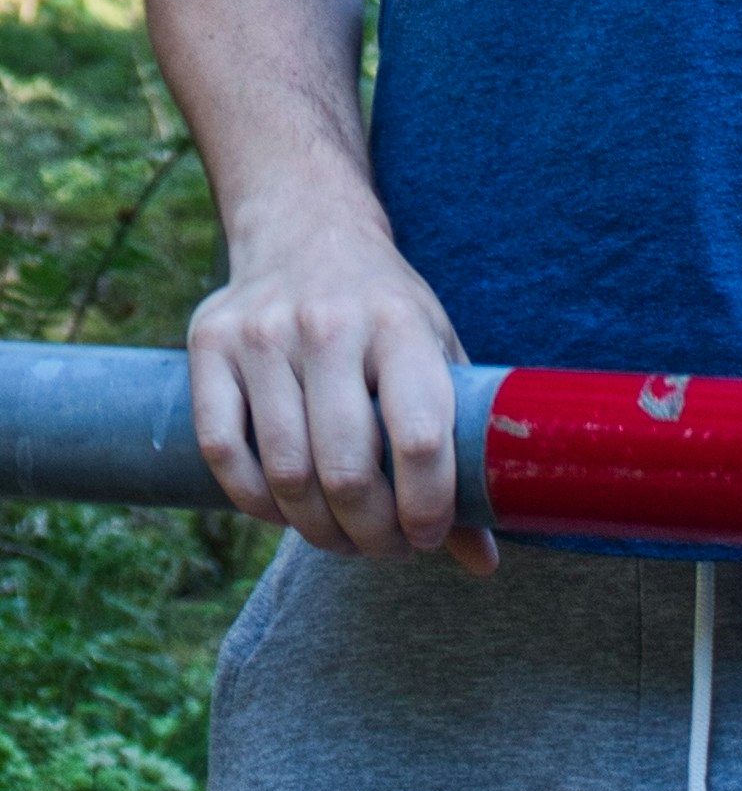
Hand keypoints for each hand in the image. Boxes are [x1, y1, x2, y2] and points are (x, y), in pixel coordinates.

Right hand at [186, 207, 494, 572]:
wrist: (307, 229)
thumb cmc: (386, 311)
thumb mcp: (436, 355)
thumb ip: (458, 449)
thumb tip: (482, 561)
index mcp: (401, 324)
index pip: (419, 437)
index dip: (427, 507)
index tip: (428, 535)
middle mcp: (331, 324)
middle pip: (345, 471)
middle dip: (369, 534)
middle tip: (384, 547)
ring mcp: (264, 333)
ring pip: (284, 473)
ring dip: (315, 529)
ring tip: (341, 537)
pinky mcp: (210, 345)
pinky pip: (223, 454)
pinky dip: (255, 502)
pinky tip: (285, 509)